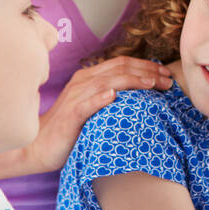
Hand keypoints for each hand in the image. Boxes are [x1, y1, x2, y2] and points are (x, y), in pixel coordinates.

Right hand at [27, 57, 172, 172]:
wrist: (39, 145)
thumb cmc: (70, 129)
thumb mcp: (94, 107)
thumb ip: (112, 97)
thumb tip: (142, 96)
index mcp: (89, 77)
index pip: (122, 64)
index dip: (147, 66)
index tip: (167, 75)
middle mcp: (83, 82)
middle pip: (120, 69)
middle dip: (148, 72)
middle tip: (169, 81)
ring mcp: (76, 97)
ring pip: (107, 82)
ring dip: (132, 81)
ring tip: (153, 85)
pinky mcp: (70, 115)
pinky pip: (86, 104)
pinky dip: (100, 98)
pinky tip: (114, 96)